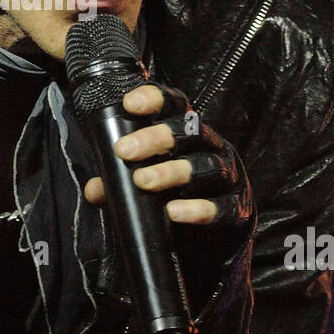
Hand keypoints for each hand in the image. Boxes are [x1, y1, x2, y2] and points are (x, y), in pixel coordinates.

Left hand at [82, 82, 251, 225]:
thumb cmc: (179, 194)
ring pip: (206, 167)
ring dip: (172, 172)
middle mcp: (213, 147)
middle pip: (190, 132)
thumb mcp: (149, 184)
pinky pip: (222, 207)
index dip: (156, 99)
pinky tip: (174, 212)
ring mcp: (229, 176)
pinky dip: (198, 209)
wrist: (219, 234)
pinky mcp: (238, 208)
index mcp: (190, 133)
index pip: (177, 106)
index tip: (130, 103)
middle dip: (156, 138)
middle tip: (124, 151)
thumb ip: (121, 182)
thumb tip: (94, 189)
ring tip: (142, 181)